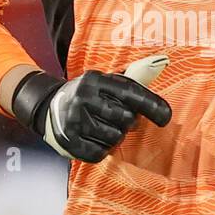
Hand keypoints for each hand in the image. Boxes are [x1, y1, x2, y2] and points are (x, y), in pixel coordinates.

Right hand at [12, 54, 171, 161]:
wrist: (48, 107)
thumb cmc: (91, 95)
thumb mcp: (108, 81)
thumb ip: (136, 74)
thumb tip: (164, 61)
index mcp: (95, 79)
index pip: (130, 92)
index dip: (152, 105)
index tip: (165, 117)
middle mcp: (82, 97)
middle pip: (126, 119)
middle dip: (127, 122)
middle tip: (116, 118)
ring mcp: (73, 120)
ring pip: (115, 138)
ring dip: (115, 137)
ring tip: (103, 127)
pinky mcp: (68, 141)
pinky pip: (100, 153)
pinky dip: (102, 150)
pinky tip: (94, 139)